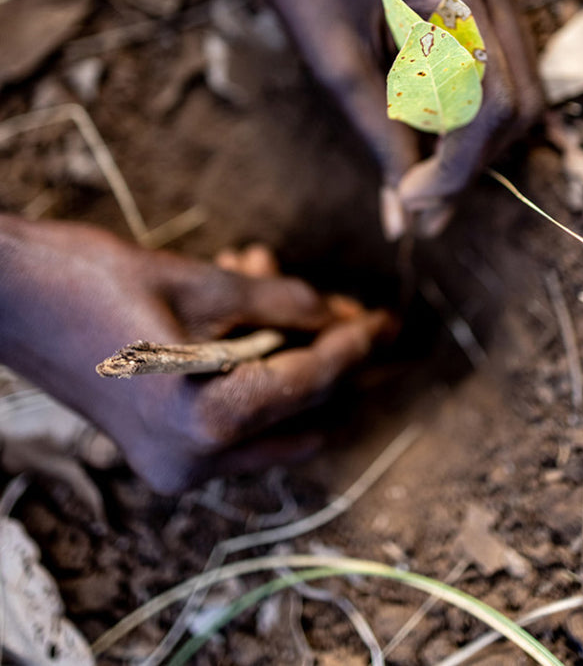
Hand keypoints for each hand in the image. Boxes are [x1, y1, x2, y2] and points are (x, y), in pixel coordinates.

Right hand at [0, 215, 389, 492]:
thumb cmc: (82, 281)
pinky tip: (243, 304)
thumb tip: (336, 309)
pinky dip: (245, 364)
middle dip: (325, 351)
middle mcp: (189, 461)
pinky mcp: (159, 447)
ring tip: (270, 279)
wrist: (2, 295)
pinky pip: (230, 413)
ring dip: (280, 349)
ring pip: (264, 411)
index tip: (385, 318)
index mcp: (198, 422)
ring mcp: (171, 463)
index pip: (305, 383)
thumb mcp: (193, 281)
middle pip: (293, 407)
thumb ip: (275, 300)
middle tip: (355, 311)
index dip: (352, 344)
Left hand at [245, 0, 541, 235]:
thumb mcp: (330, 59)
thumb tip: (404, 220)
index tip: (414, 206)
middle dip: (472, 161)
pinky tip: (429, 123)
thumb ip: (377, 137)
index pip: (489, 100)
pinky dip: (472, 102)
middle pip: (518, 98)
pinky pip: (502, 56)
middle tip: (418, 201)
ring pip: (519, 82)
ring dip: (476, 137)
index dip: (458, 168)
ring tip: (419, 170)